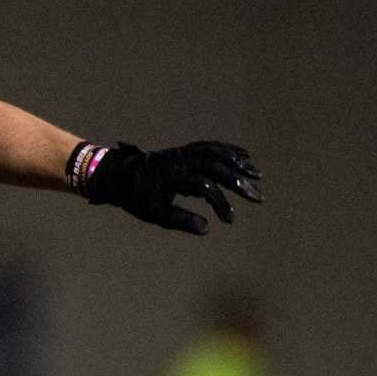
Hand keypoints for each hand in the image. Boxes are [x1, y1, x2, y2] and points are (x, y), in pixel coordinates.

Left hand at [84, 141, 261, 234]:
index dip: (220, 203)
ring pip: (216, 153)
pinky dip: (229, 150)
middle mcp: (180, 161)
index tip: (229, 220)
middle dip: (239, 182)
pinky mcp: (185, 150)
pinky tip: (244, 157)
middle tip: (257, 197)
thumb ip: (180, 220)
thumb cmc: (135, 197)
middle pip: (216, 167)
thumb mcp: (153, 213)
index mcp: (171, 176)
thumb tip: (206, 229)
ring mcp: (183, 153)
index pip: (205, 187)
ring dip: (238, 163)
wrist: (118, 174)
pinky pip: (210, 146)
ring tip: (257, 174)